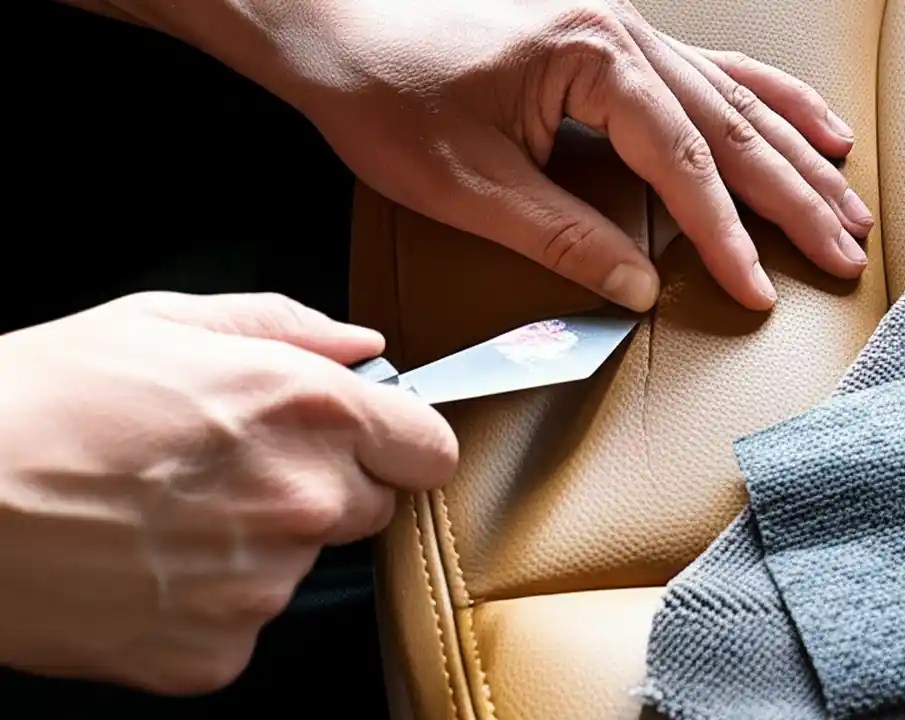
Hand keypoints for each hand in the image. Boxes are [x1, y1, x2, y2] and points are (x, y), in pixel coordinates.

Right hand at [0, 292, 456, 693]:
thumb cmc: (39, 399)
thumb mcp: (164, 322)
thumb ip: (287, 329)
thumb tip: (363, 348)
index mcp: (306, 410)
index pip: (429, 449)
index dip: (399, 444)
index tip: (372, 444)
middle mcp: (300, 499)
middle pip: (370, 508)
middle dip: (322, 488)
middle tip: (232, 470)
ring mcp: (261, 584)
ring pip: (303, 565)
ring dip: (259, 544)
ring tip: (167, 513)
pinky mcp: (216, 651)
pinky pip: (246, 624)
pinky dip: (210, 603)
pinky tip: (148, 565)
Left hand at [96, 0, 874, 311]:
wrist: (334, 25)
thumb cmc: (386, 93)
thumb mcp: (470, 184)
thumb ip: (562, 238)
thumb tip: (636, 285)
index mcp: (594, 61)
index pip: (684, 165)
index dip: (726, 236)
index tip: (763, 288)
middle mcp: (623, 36)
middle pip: (731, 127)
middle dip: (793, 196)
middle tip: (846, 249)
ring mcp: (623, 31)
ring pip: (734, 96)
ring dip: (794, 150)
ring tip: (846, 196)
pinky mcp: (611, 40)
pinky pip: (709, 69)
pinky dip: (762, 99)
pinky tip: (802, 121)